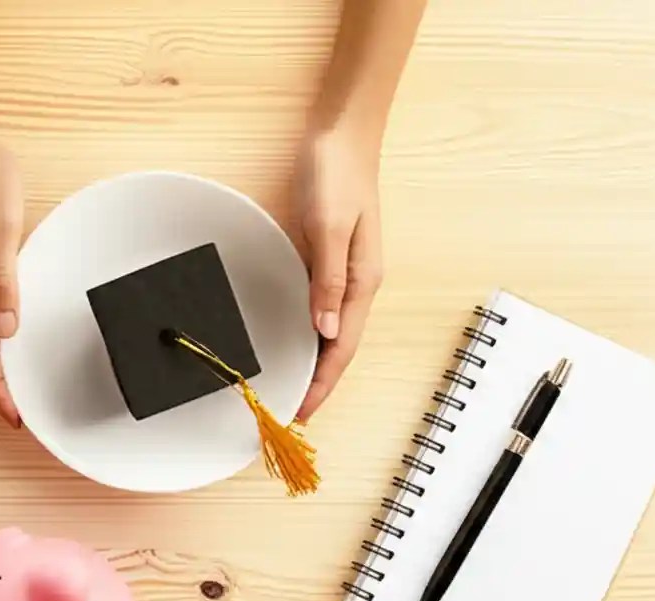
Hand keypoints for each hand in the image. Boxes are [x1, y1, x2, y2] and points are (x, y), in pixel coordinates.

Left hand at [293, 125, 383, 420]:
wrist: (341, 134)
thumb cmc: (336, 174)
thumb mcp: (330, 227)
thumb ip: (328, 278)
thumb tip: (326, 327)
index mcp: (362, 280)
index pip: (343, 346)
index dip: (323, 383)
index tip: (302, 411)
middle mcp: (356, 282)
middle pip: (339, 346)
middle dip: (320, 382)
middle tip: (292, 412)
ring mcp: (343, 271)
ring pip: (330, 330)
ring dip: (315, 360)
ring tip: (292, 387)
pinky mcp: (328, 258)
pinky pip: (320, 307)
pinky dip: (309, 331)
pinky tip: (294, 340)